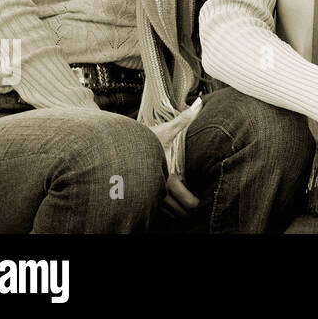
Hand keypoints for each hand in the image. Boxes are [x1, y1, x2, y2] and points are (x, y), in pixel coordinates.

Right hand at [149, 98, 203, 216]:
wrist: (116, 151)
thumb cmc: (144, 141)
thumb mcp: (165, 130)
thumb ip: (185, 118)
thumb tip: (200, 102)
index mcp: (167, 180)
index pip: (190, 204)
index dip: (197, 201)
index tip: (201, 196)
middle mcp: (157, 194)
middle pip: (182, 213)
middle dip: (189, 207)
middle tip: (196, 199)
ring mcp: (148, 200)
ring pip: (170, 216)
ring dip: (177, 210)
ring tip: (183, 199)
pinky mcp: (141, 203)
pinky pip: (159, 215)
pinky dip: (166, 211)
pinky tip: (170, 200)